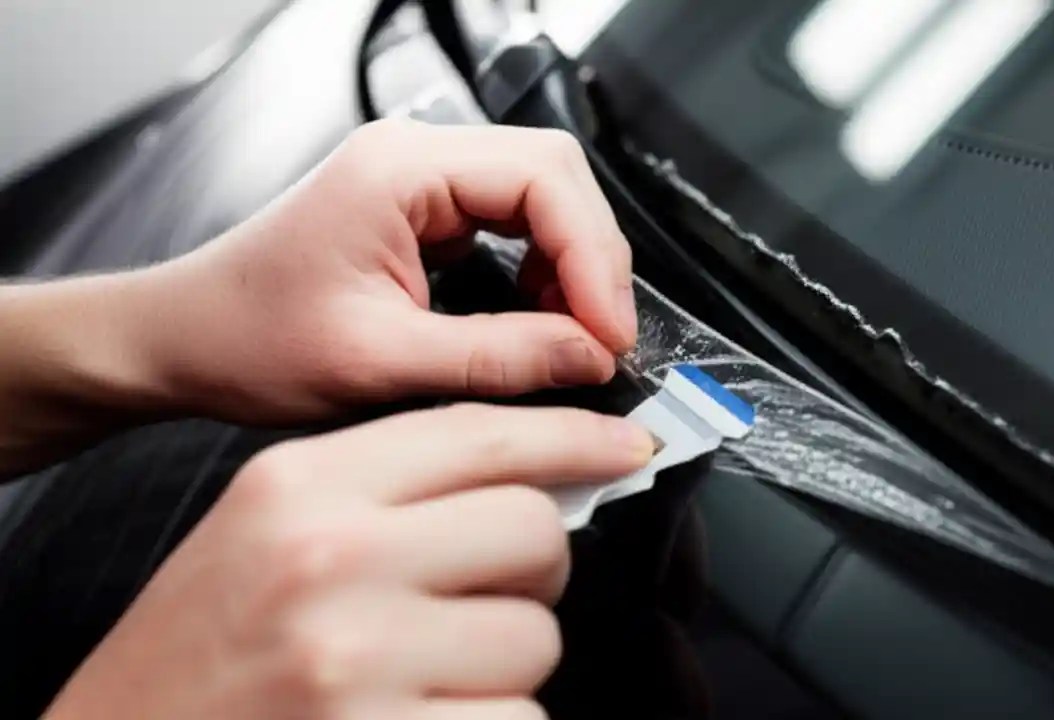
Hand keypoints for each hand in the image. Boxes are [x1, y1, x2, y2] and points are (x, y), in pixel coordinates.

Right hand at [46, 404, 655, 718]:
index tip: (624, 447)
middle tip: (483, 596)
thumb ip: (389, 489)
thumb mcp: (269, 527)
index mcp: (300, 488)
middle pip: (530, 530)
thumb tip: (534, 474)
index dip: (572, 439)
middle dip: (531, 568)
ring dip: (504, 664)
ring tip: (427, 676)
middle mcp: (332, 562)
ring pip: (534, 638)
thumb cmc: (200, 650)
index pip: (480, 435)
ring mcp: (360, 660)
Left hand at [146, 119, 635, 422]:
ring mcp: (420, 181)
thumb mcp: (380, 363)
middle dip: (592, 258)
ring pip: (543, 198)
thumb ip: (497, 358)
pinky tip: (542, 322)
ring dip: (572, 267)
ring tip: (575, 338)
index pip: (542, 178)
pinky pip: (514, 224)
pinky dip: (545, 274)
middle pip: (554, 176)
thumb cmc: (249, 340)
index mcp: (397, 170)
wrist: (185, 341)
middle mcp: (413, 158)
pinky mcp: (425, 212)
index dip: (591, 256)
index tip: (609, 331)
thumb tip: (590, 356)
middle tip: (604, 337)